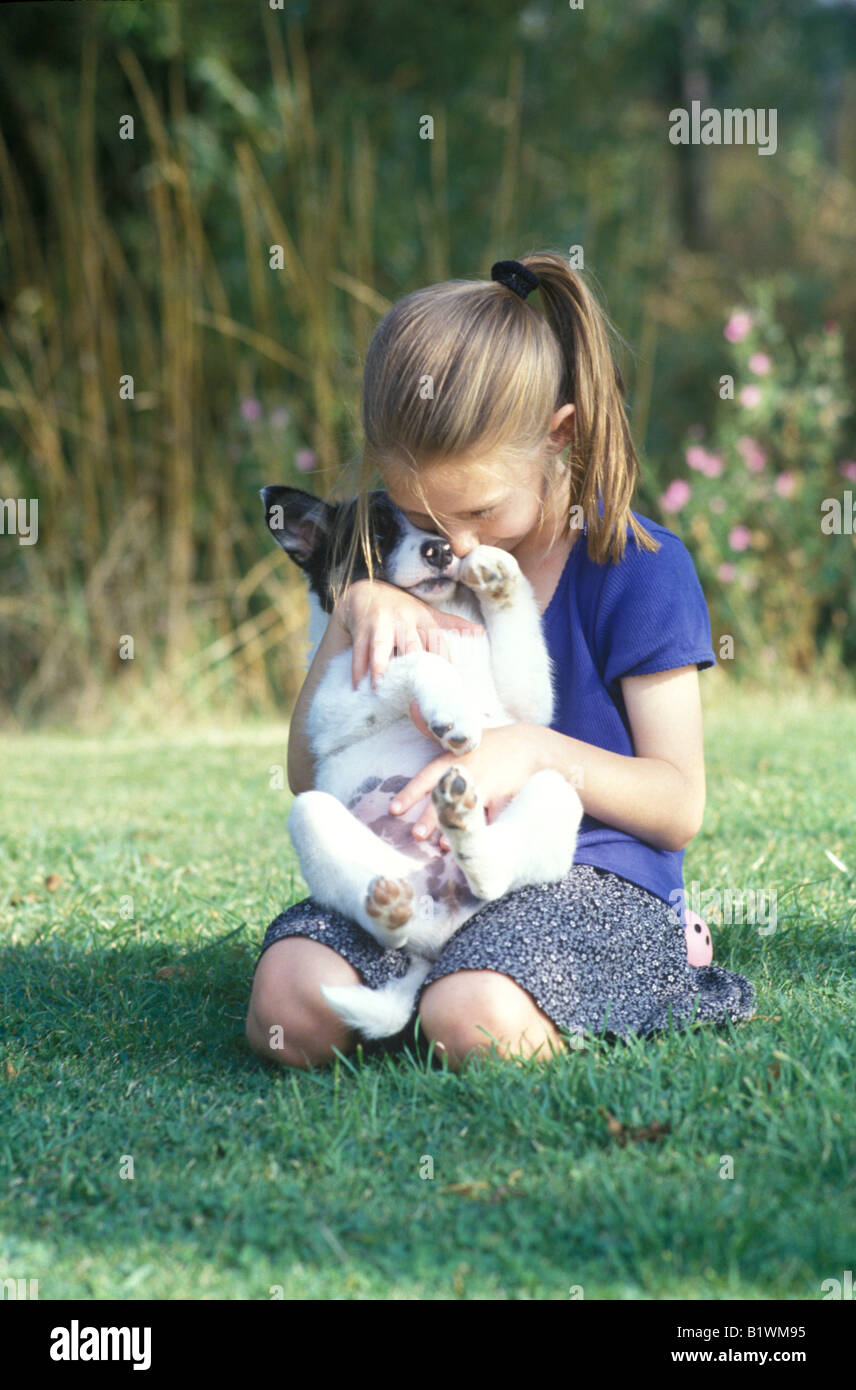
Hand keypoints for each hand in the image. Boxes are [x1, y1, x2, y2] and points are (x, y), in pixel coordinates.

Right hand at [335, 579, 484, 690]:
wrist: (365, 593)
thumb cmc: (401, 609)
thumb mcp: (426, 614)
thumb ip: (450, 624)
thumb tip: (480, 631)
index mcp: (423, 618)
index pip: (437, 639)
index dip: (442, 659)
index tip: (444, 684)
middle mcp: (403, 619)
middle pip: (410, 644)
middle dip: (412, 665)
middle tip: (413, 691)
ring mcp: (381, 622)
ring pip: (381, 646)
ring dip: (380, 667)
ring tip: (379, 688)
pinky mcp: (362, 628)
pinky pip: (359, 650)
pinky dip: (358, 669)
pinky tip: (359, 686)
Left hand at [389, 721, 548, 847]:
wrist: (531, 746)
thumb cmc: (491, 745)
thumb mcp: (463, 735)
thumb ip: (433, 729)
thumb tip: (411, 707)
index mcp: (455, 759)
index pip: (428, 776)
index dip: (411, 793)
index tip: (394, 810)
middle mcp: (470, 772)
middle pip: (448, 797)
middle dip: (431, 817)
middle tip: (416, 835)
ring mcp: (490, 786)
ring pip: (470, 810)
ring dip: (458, 827)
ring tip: (443, 848)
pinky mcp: (509, 798)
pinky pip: (496, 819)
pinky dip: (488, 834)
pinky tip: (478, 849)